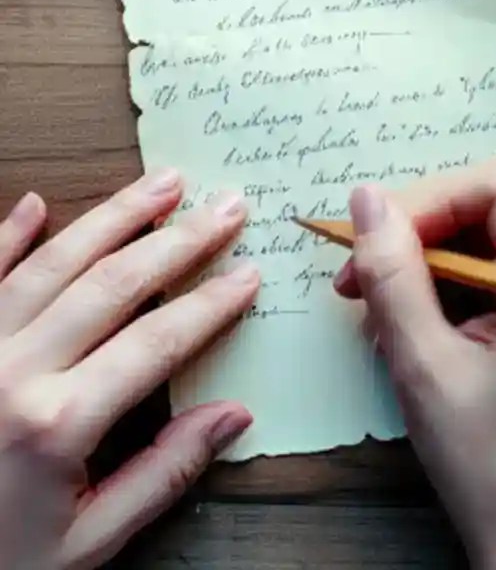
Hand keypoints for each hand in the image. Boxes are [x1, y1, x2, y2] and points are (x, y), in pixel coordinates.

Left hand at [0, 171, 258, 568]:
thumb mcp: (87, 542)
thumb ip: (161, 476)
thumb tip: (232, 416)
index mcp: (56, 423)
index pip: (156, 343)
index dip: (209, 305)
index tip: (248, 274)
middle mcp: (10, 373)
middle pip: (111, 286)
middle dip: (178, 241)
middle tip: (225, 207)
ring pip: (49, 265)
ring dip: (112, 218)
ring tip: (161, 184)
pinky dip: (5, 236)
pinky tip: (36, 204)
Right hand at [333, 151, 495, 569]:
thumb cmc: (487, 464)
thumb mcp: (424, 366)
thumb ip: (393, 275)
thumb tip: (366, 199)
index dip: (433, 197)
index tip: (378, 241)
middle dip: (422, 228)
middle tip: (359, 277)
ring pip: (493, 236)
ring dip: (430, 260)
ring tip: (382, 312)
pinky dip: (452, 287)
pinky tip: (416, 327)